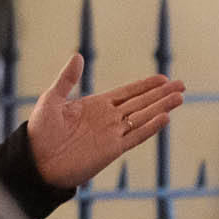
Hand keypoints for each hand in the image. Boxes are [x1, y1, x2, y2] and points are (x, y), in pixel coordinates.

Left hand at [28, 53, 184, 188]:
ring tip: (180, 97)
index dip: (145, 86)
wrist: (36, 162)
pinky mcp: (111, 149)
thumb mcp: (50, 100)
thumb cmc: (39, 132)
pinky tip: (164, 118)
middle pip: (141, 103)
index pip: (127, 93)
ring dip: (161, 107)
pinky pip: (135, 136)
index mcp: (95, 105)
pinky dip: (150, 127)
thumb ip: (66, 79)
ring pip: (143, 117)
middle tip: (182, 84)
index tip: (163, 78)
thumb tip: (78, 56)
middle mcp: (107, 118)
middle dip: (161, 94)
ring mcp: (111, 134)